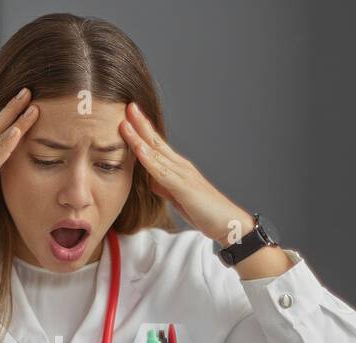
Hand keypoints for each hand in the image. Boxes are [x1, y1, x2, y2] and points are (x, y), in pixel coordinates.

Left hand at [119, 102, 252, 245]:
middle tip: (128, 105)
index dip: (143, 131)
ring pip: (157, 153)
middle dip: (141, 123)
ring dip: (140, 136)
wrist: (228, 224)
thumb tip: (152, 181)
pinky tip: (138, 148)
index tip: (129, 117)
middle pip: (157, 142)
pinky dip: (148, 159)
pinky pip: (162, 171)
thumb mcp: (179, 198)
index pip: (158, 146)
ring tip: (126, 120)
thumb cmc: (206, 212)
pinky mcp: (184, 187)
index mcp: (179, 169)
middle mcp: (181, 167)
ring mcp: (183, 175)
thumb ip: (165, 187)